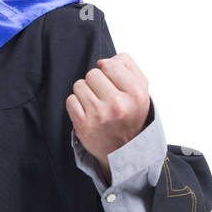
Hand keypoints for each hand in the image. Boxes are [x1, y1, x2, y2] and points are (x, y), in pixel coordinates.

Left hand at [65, 53, 150, 184]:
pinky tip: (87, 112)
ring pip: (79, 85)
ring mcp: (99, 115)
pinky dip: (76, 104)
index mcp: (136, 93)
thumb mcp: (140, 88)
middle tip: (104, 96)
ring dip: (85, 92)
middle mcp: (118, 105)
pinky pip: (70, 100)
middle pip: (93, 73)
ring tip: (95, 104)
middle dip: (96, 82)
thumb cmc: (130, 113)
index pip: (110, 64)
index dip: (109, 71)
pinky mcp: (83, 125)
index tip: (113, 82)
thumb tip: (103, 61)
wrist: (122, 149)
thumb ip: (127, 66)